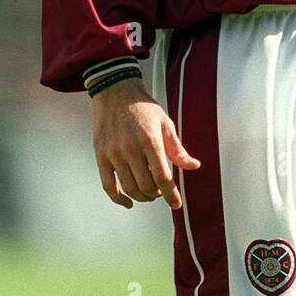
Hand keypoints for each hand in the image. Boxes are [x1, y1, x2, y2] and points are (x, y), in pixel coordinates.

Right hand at [92, 76, 199, 210]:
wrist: (116, 92)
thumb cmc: (143, 108)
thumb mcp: (166, 124)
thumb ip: (178, 149)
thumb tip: (194, 166)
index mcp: (150, 140)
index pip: (162, 177)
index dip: (171, 194)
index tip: (176, 204)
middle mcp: (130, 148)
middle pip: (146, 186)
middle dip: (157, 194)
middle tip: (161, 192)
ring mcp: (113, 153)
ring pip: (129, 188)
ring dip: (141, 197)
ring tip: (148, 193)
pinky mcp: (101, 156)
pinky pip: (108, 185)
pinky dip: (118, 198)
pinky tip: (128, 201)